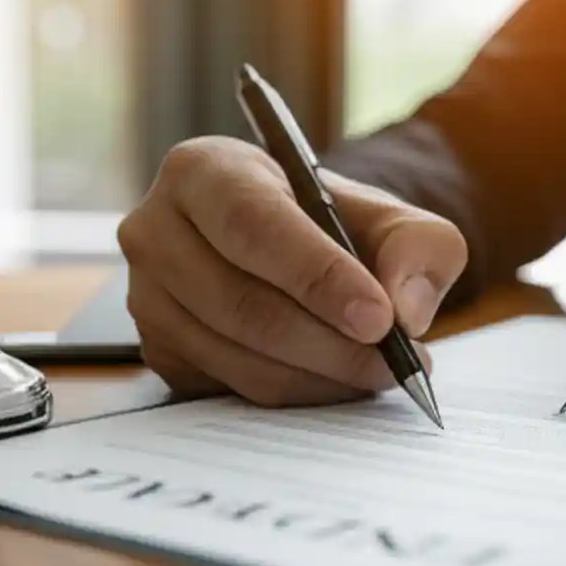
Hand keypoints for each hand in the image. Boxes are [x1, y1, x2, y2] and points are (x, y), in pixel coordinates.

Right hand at [117, 136, 466, 405]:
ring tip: (379, 371)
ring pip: (238, 357)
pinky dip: (297, 394)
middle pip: (241, 303)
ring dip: (319, 377)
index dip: (316, 275)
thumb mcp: (388, 216)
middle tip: (393, 362)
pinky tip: (337, 380)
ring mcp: (148, 298)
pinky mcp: (160, 353)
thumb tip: (405, 307)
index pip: (252, 224)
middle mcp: (156, 231)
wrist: (292, 251)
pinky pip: (232, 389)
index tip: (378, 318)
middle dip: (329, 343)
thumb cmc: (331, 225)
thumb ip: (417, 245)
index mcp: (202, 171)